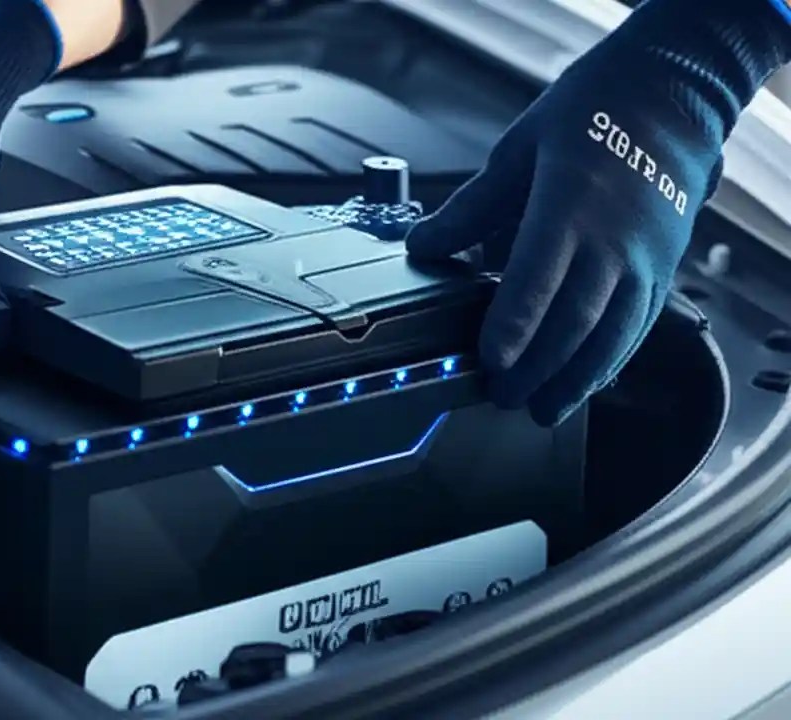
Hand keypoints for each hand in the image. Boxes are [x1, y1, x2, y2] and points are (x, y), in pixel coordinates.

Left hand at [405, 92, 714, 425]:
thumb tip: (424, 246)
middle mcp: (613, 239)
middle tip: (503, 396)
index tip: (490, 359)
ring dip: (576, 378)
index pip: (539, 277)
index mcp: (570, 204)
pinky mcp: (664, 268)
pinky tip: (584, 385)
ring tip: (541, 410)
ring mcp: (645, 258)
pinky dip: (609, 362)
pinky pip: (637, 327)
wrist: (673, 96)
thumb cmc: (592, 114)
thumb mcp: (519, 148)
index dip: (515, 324)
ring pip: (612, 333)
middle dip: (538, 366)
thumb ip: (471, 207)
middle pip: (575, 318)